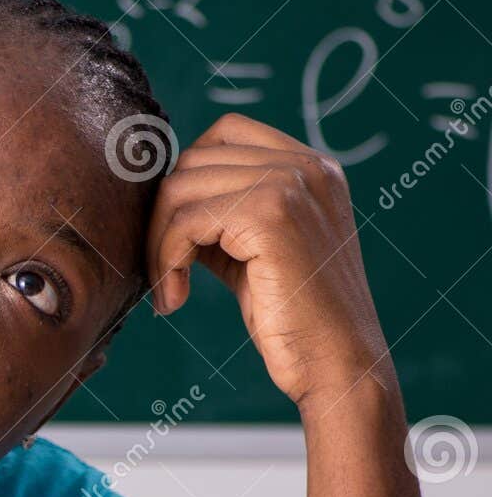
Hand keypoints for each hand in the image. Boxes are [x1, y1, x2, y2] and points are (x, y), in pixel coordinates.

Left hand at [147, 113, 395, 412]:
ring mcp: (291, 184)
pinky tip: (175, 300)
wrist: (337, 363)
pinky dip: (166, 260)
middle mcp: (307, 165)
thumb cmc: (293, 318)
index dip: (185, 179)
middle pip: (194, 160)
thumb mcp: (253, 253)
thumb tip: (160, 200)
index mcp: (311, 166)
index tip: (176, 236)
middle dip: (163, 219)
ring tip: (168, 290)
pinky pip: (185, 221)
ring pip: (181, 189)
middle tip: (164, 274)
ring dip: (159, 245)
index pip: (223, 133)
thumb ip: (221, 217)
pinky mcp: (271, 214)